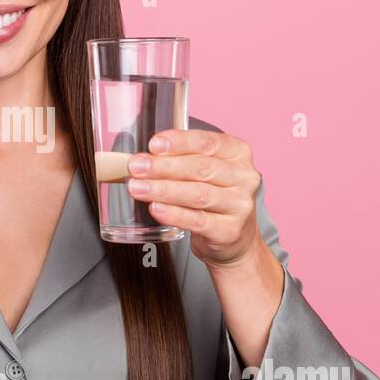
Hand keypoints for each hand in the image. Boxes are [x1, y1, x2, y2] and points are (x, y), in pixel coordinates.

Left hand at [124, 128, 265, 269]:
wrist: (234, 236)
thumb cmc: (214, 195)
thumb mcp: (204, 171)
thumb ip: (180, 159)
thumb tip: (143, 157)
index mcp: (237, 153)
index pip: (208, 142)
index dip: (179, 142)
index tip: (154, 144)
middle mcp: (243, 177)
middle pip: (200, 168)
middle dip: (164, 167)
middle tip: (136, 167)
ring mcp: (240, 204)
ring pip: (198, 194)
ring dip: (164, 190)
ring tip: (138, 188)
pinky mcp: (230, 230)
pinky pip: (198, 220)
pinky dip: (174, 214)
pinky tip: (156, 209)